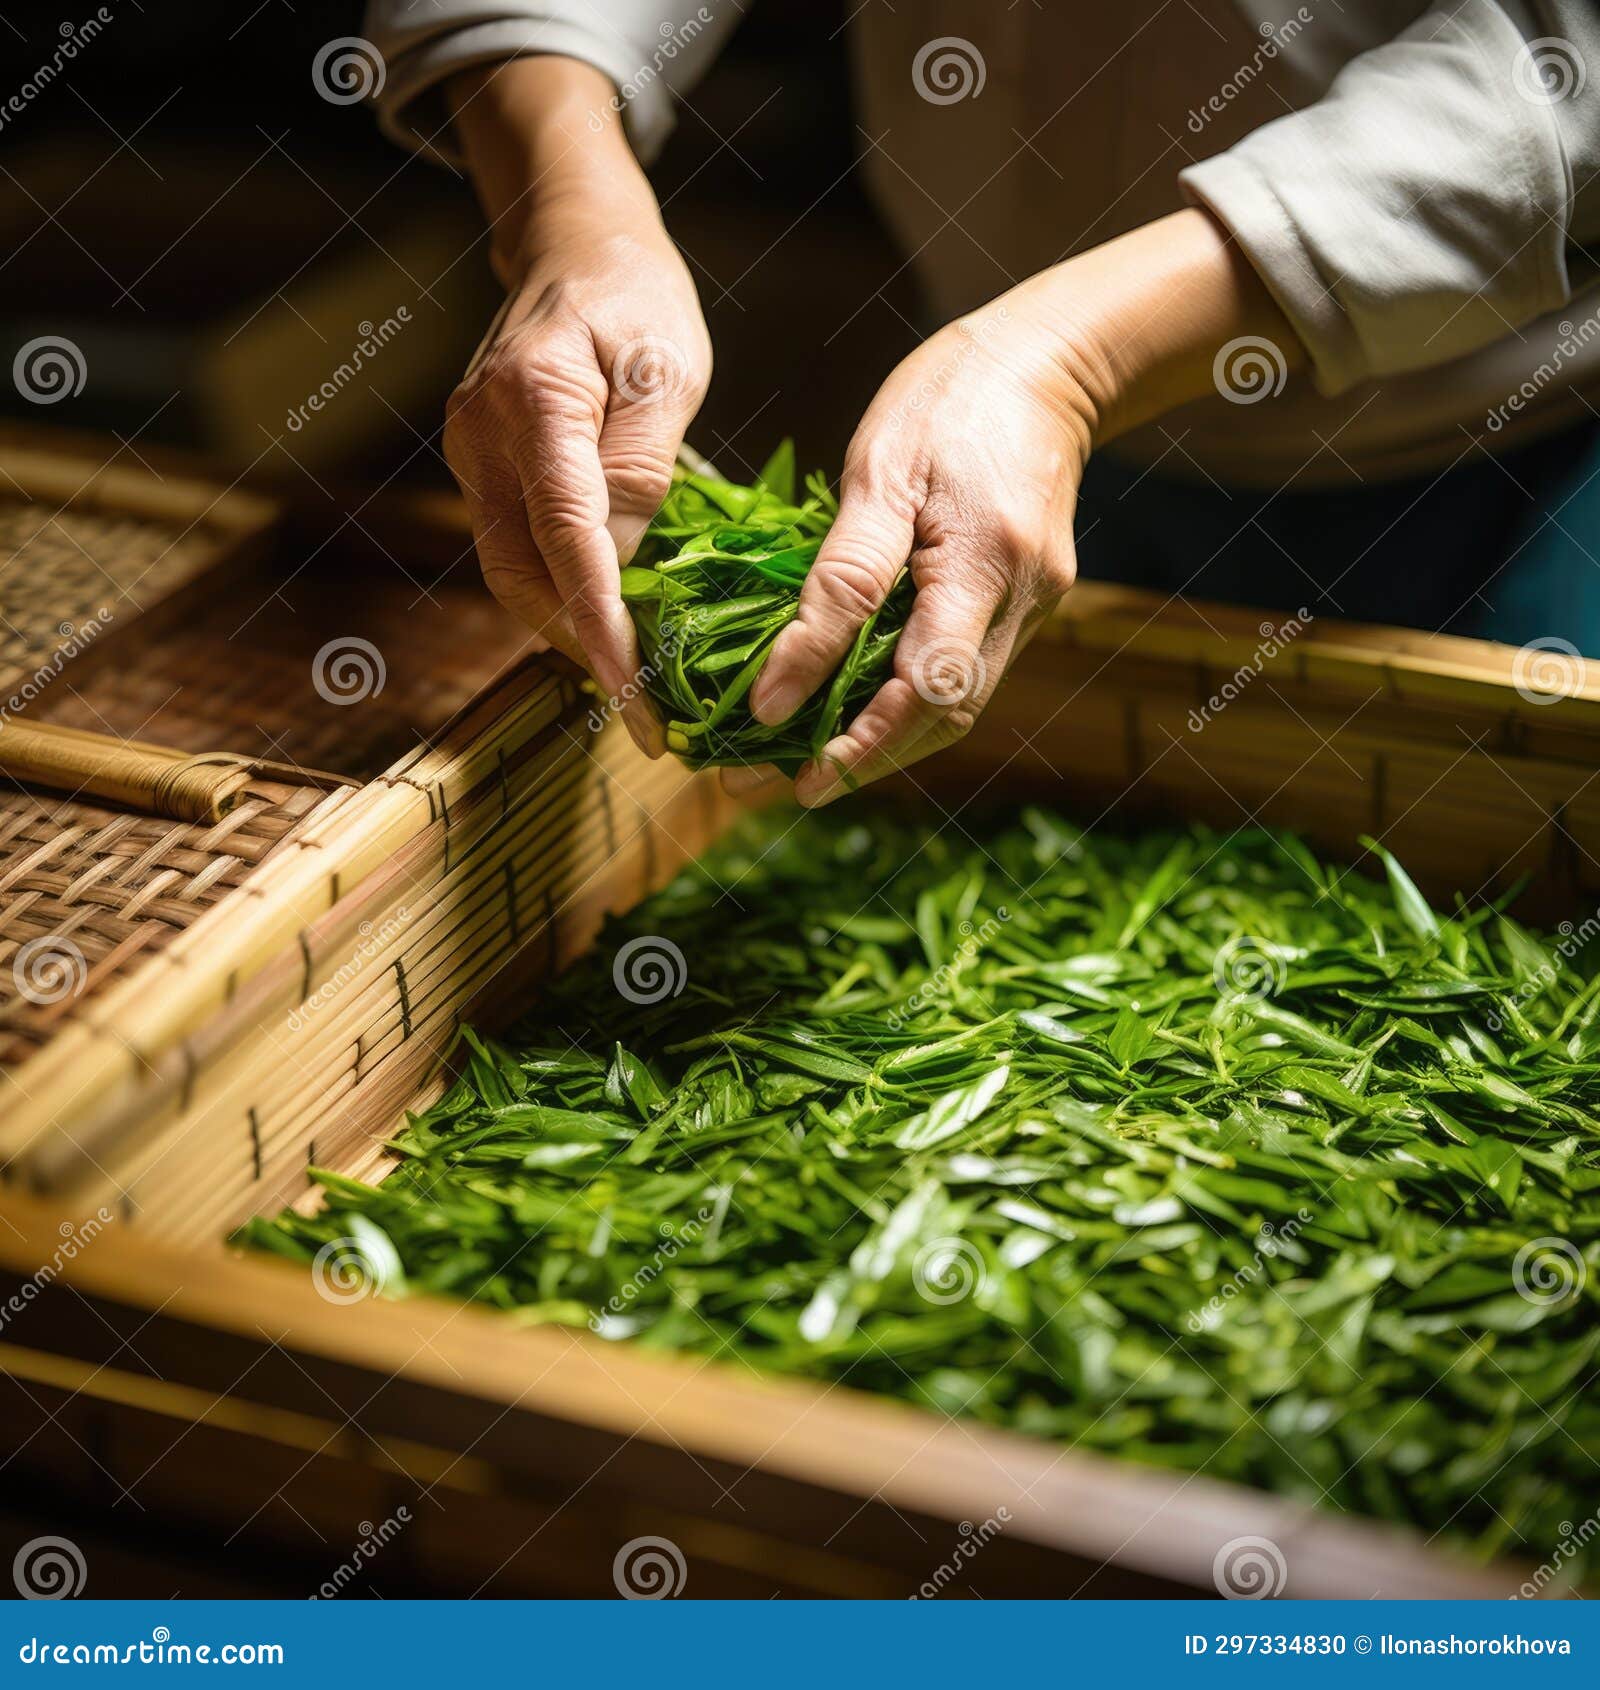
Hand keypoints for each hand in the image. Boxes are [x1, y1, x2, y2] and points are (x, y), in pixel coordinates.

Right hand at [442, 59, 711, 754]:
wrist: (573, 244)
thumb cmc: (636, 297)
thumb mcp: (669, 372)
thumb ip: (643, 470)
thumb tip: (623, 568)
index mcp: (534, 401)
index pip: (566, 538)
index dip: (598, 623)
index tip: (632, 690)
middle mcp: (482, 436)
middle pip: (519, 576)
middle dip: (581, 650)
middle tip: (646, 713)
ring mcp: (472, 455)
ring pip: (512, 574)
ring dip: (570, 631)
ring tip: (637, 681)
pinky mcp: (483, 469)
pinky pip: (519, 549)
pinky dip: (562, 594)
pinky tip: (611, 623)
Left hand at [738, 208, 1302, 803]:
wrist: (1048, 365)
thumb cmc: (948, 403)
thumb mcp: (879, 469)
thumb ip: (841, 572)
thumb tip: (785, 671)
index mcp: (984, 563)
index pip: (918, 678)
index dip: (852, 728)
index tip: (776, 746)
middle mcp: (1020, 603)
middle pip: (942, 717)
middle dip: (859, 761)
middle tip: (775, 784)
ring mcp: (1031, 611)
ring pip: (955, 710)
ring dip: (882, 747)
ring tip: (800, 766)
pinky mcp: (1024, 608)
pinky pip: (961, 675)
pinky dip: (905, 708)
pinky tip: (853, 715)